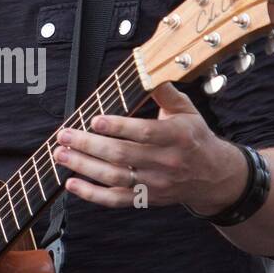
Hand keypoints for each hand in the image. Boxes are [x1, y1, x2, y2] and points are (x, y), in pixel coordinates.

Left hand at [52, 81, 248, 211]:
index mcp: (177, 137)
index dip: (119, 127)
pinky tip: (72, 183)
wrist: (212, 177)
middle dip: (89, 145)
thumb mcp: (187, 111)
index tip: (95, 120)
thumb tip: (149, 72)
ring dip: (84, 166)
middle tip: (65, 135)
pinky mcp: (145, 199)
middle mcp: (166, 162)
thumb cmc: (194, 138)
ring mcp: (154, 184)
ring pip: (114, 178)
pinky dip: (91, 194)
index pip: (145, 133)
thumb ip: (166, 92)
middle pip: (122, 155)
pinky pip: (115, 200)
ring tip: (61, 154)